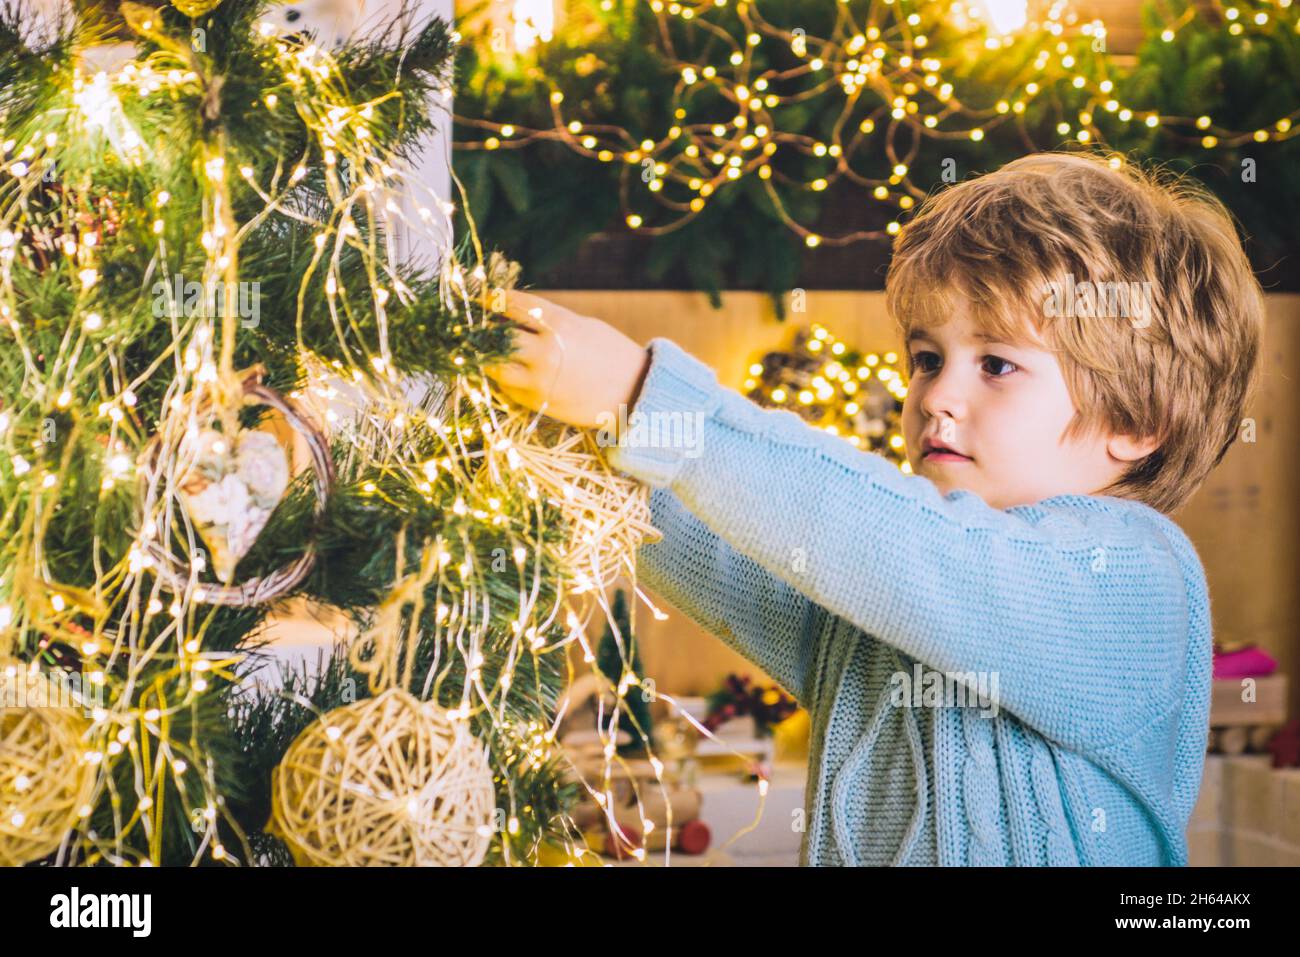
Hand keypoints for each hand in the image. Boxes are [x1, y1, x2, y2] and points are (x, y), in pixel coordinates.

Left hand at [485, 289, 650, 430]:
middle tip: (482, 331)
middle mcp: (545, 350)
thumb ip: (549, 321)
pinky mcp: (538, 402)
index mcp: (558, 323)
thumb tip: (514, 316)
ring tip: (492, 356)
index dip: (493, 300)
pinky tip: (513, 374)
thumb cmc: (610, 352)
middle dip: (487, 333)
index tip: (485, 300)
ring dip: (491, 360)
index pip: (512, 304)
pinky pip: (509, 389)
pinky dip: (506, 380)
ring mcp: (540, 379)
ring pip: (495, 368)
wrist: (635, 391)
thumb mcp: (582, 325)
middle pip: (497, 336)